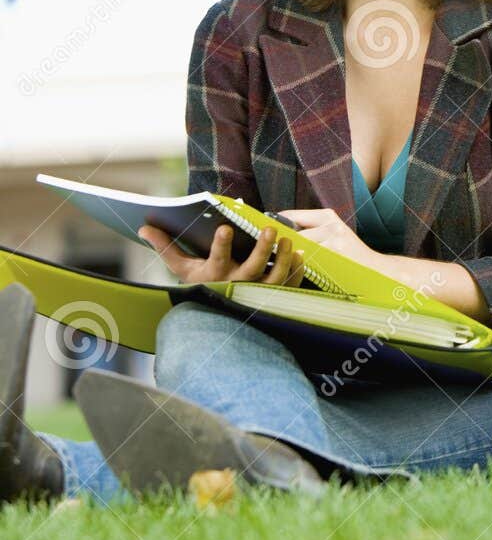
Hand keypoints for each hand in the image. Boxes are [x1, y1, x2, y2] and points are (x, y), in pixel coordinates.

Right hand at [138, 221, 303, 287]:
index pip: (217, 259)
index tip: (225, 228)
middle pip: (252, 269)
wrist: (218, 311)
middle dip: (262, 248)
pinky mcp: (273, 296)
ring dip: (282, 257)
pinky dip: (295, 270)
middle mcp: (237, 285)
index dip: (221, 245)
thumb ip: (165, 246)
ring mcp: (257, 292)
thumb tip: (143, 228)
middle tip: (269, 228)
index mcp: (214, 275)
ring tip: (286, 238)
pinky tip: (300, 254)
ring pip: (274, 277)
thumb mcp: (182, 267)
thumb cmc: (200, 283)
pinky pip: (288, 284)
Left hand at [277, 207, 380, 266]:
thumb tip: (278, 235)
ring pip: (299, 246)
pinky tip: (302, 272)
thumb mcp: (331, 237)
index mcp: (327, 215)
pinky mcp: (336, 253)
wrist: (375, 270)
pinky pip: (310, 260)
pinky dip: (302, 267)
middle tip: (271, 254)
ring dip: (290, 258)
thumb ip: (309, 233)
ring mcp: (334, 237)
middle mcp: (330, 222)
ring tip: (285, 265)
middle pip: (292, 231)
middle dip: (281, 244)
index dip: (275, 226)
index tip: (262, 234)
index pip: (291, 215)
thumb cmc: (349, 256)